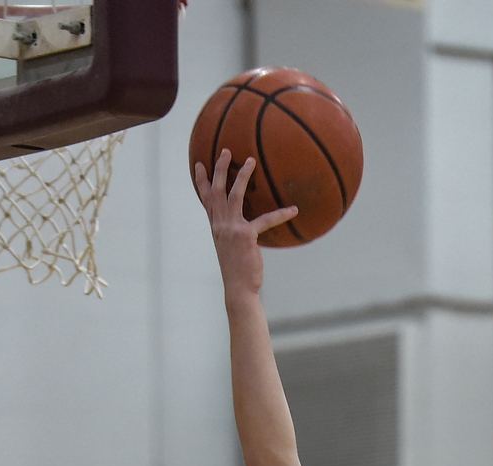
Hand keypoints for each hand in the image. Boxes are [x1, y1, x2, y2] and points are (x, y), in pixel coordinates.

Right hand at [192, 148, 298, 299]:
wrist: (238, 288)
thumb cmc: (238, 271)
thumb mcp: (231, 248)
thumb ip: (234, 234)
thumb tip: (246, 228)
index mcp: (216, 227)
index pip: (206, 199)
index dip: (201, 181)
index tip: (199, 164)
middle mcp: (220, 224)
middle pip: (216, 190)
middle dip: (219, 168)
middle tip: (226, 150)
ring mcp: (231, 228)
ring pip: (234, 194)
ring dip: (241, 175)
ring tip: (251, 161)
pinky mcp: (246, 236)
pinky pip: (265, 220)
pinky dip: (281, 214)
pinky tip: (293, 210)